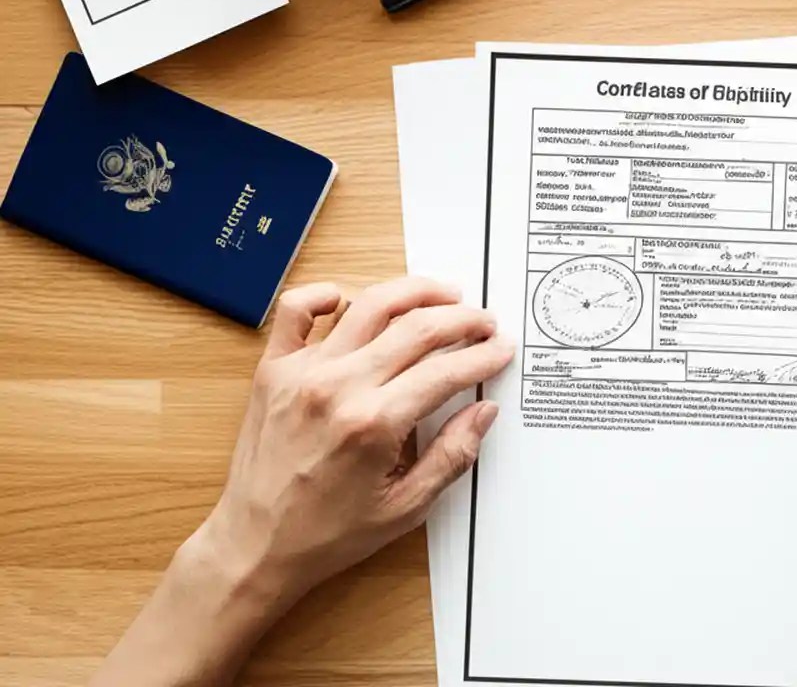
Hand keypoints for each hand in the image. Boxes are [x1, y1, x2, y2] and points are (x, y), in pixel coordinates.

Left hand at [202, 277, 514, 599]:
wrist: (255, 545)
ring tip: (443, 294)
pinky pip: (295, 311)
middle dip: (461, 319)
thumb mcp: (405, 508)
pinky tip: (347, 297)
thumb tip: (484, 411)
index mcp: (373, 425)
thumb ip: (451, 456)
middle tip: (483, 321)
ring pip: (368, 306)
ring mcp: (302, 373)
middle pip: (416, 328)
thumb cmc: (326, 534)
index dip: (482, 356)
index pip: (445, 372)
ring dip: (414, 291)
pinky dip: (322, 295)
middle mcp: (337, 388)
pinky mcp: (273, 371)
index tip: (500, 349)